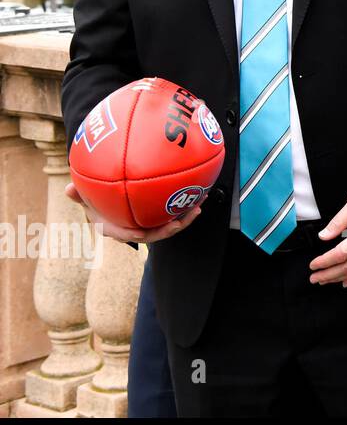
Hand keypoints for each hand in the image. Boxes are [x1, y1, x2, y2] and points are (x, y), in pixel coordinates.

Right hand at [64, 182, 200, 243]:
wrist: (112, 200)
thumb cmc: (99, 200)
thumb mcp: (87, 198)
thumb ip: (79, 195)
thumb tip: (69, 189)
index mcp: (116, 229)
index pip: (125, 234)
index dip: (133, 235)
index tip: (141, 233)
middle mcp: (135, 230)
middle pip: (153, 234)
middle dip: (167, 230)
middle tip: (178, 222)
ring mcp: (149, 225)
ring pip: (169, 226)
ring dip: (184, 218)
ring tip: (198, 207)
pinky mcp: (161, 218)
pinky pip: (175, 215)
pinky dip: (186, 209)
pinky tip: (200, 198)